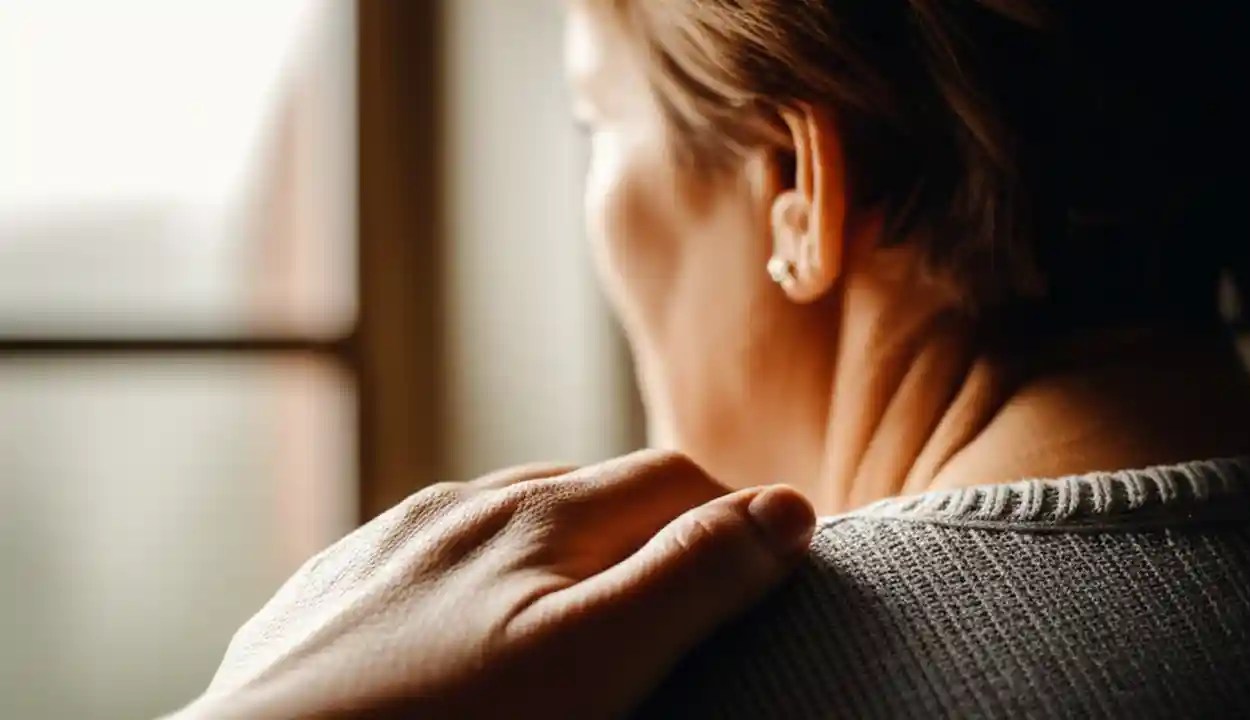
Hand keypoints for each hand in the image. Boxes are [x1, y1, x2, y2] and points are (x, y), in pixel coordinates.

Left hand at [170, 450, 814, 718]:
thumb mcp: (588, 663)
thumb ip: (688, 578)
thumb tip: (785, 508)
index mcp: (539, 514)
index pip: (674, 477)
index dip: (732, 514)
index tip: (765, 567)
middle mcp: (465, 506)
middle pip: (595, 488)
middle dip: (654, 526)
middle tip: (686, 600)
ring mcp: (393, 542)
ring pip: (509, 518)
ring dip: (565, 548)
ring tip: (581, 613)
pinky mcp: (338, 588)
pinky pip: (431, 557)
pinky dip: (478, 579)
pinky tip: (466, 633)